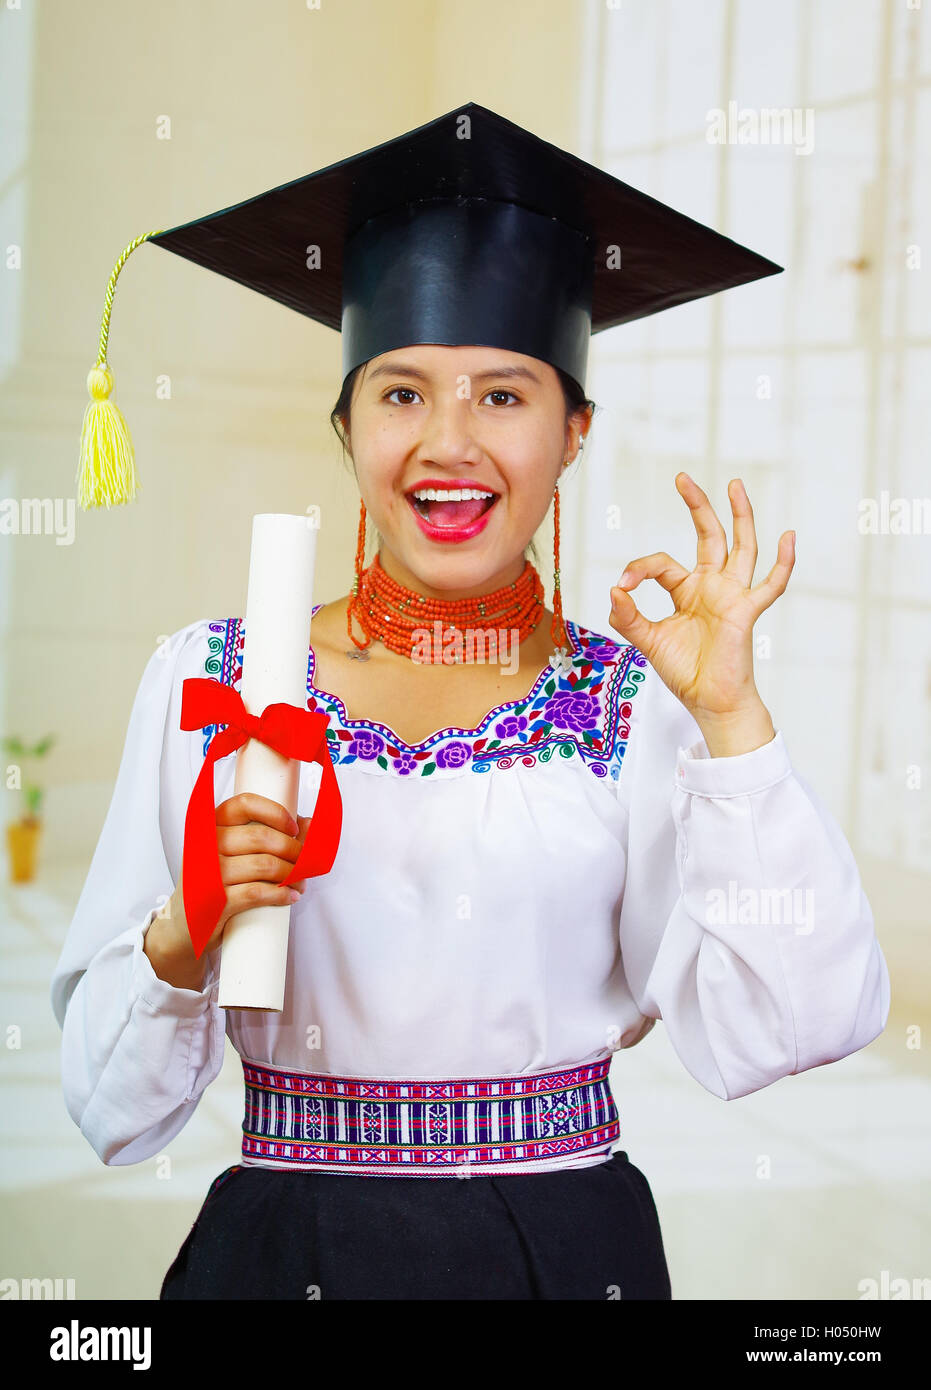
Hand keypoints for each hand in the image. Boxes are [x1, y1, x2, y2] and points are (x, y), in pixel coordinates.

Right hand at [144, 795, 310, 988]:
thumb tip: (308, 823)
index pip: (244, 803)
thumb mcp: (230, 855)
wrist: (181, 926)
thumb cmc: (213, 884)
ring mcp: (207, 873)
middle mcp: (205, 845)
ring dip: (292, 875)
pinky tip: (290, 897)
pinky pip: (257, 892)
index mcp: (209, 826)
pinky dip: (281, 894)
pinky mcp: (213, 901)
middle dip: (293, 851)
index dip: (274, 812)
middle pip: (261, 837)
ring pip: (264, 865)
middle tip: (304, 864)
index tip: (294, 828)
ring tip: (300, 884)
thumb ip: (264, 835)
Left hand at [608, 472, 794, 730]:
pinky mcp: (746, 611)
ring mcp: (732, 596)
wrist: (709, 702)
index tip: (622, 587)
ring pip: (741, 547)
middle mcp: (711, 586)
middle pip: (709, 536)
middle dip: (697, 506)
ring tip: (734, 485)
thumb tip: (614, 591)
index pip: (662, 564)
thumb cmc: (685, 672)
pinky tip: (788, 537)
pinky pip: (770, 585)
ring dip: (739, 516)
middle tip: (682, 478)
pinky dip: (783, 563)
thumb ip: (629, 618)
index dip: (639, 569)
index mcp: (687, 591)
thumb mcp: (648, 641)